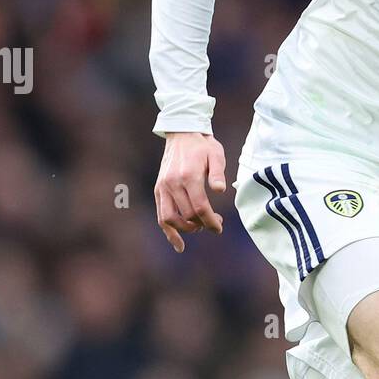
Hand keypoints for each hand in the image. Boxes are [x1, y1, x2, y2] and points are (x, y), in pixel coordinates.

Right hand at [154, 132, 226, 252]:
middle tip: (216, 222)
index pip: (199, 207)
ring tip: (199, 227)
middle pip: (186, 216)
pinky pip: (161, 215)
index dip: (210, 222)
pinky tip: (179, 245)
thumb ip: (218, 172)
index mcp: (188, 176)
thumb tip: (219, 190)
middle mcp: (172, 183)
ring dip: (185, 230)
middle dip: (202, 224)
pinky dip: (168, 232)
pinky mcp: (158, 190)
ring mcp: (163, 187)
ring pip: (169, 219)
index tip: (219, 227)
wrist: (182, 133)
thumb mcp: (216, 154)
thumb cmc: (202, 146)